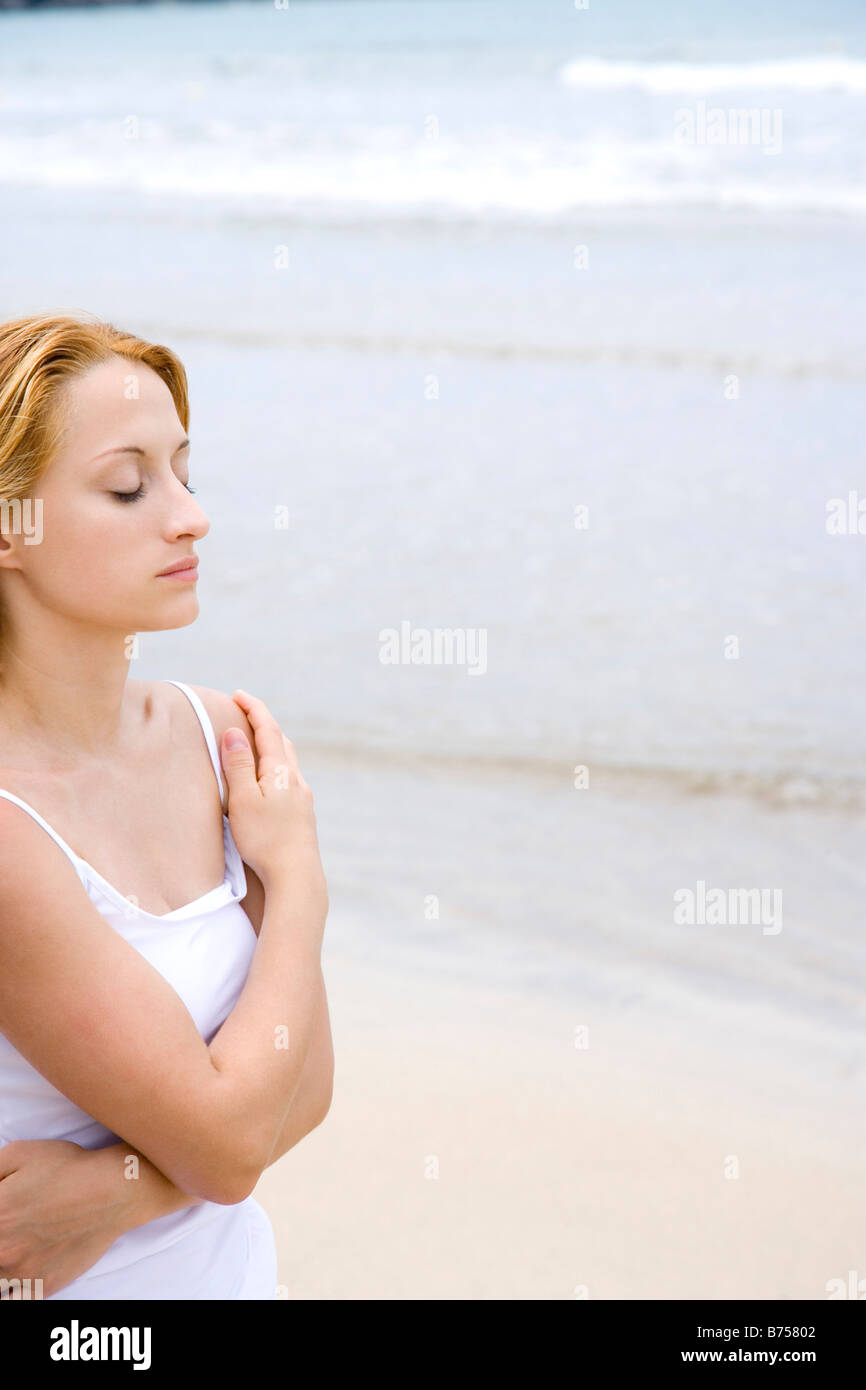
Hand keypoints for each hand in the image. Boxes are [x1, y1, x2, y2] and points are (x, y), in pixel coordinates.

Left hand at [0, 1140, 131, 1298]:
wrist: (113, 1191)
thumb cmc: (67, 1168)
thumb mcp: (18, 1153)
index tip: (0, 1215)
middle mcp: (2, 1250)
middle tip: (8, 1228)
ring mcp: (21, 1273)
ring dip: (2, 1266)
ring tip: (13, 1249)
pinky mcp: (41, 1287)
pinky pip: (14, 1300)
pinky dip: (12, 1291)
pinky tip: (13, 1276)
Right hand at [222, 690, 328, 921]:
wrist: (296, 876)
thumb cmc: (264, 840)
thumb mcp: (243, 799)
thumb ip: (239, 765)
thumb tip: (236, 733)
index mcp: (280, 771)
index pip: (268, 729)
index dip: (254, 708)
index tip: (238, 694)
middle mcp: (296, 780)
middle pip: (282, 742)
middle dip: (264, 725)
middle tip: (246, 715)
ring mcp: (303, 799)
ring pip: (289, 762)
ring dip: (273, 747)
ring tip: (256, 746)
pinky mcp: (303, 816)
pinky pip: (290, 781)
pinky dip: (277, 769)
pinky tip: (271, 783)